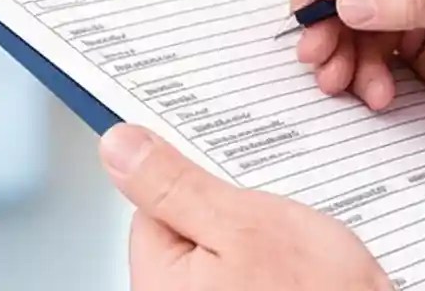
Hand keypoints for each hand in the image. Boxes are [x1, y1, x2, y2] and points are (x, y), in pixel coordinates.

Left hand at [100, 124, 391, 290]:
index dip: (200, 186)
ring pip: (228, 252)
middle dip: (236, 215)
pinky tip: (306, 271)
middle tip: (276, 225)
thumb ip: (174, 185)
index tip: (232, 180)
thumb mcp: (243, 222)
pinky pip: (253, 275)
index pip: (154, 206)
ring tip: (299, 252)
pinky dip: (279, 266)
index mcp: (158, 286)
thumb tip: (118, 147)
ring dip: (263, 240)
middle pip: (191, 231)